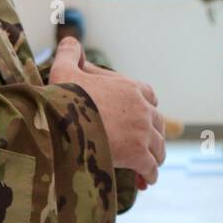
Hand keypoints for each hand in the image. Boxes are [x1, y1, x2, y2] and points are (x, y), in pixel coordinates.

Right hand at [50, 38, 165, 183]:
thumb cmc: (64, 97)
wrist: (65, 122)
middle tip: (145, 148)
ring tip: (148, 168)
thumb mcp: (64, 70)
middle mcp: (141, 108)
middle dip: (152, 135)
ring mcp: (142, 132)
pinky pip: (151, 167)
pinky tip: (146, 181)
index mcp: (129, 88)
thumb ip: (69, 54)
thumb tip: (70, 40)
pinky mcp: (138, 154)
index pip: (149, 95)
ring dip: (154, 157)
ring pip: (158, 146)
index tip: (142, 117)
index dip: (146, 107)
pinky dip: (150, 175)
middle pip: (157, 123)